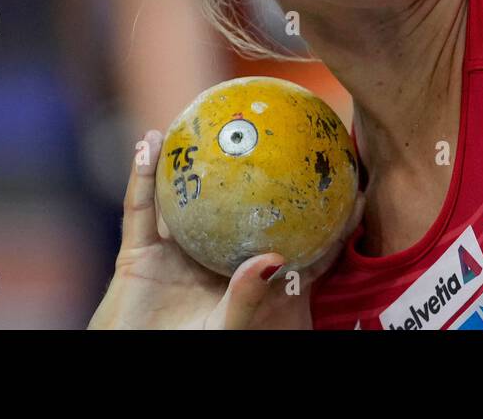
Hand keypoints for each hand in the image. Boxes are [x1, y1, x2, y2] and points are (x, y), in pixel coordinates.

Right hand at [89, 129, 364, 328]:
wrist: (137, 365)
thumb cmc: (190, 352)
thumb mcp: (228, 327)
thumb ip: (249, 295)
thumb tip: (275, 258)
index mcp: (244, 275)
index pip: (291, 235)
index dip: (316, 207)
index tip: (345, 174)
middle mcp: (212, 257)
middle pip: (237, 204)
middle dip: (251, 165)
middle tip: (269, 124)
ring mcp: (174, 254)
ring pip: (183, 196)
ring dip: (186, 158)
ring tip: (198, 117)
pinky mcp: (138, 256)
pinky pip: (139, 208)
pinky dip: (141, 176)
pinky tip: (148, 145)